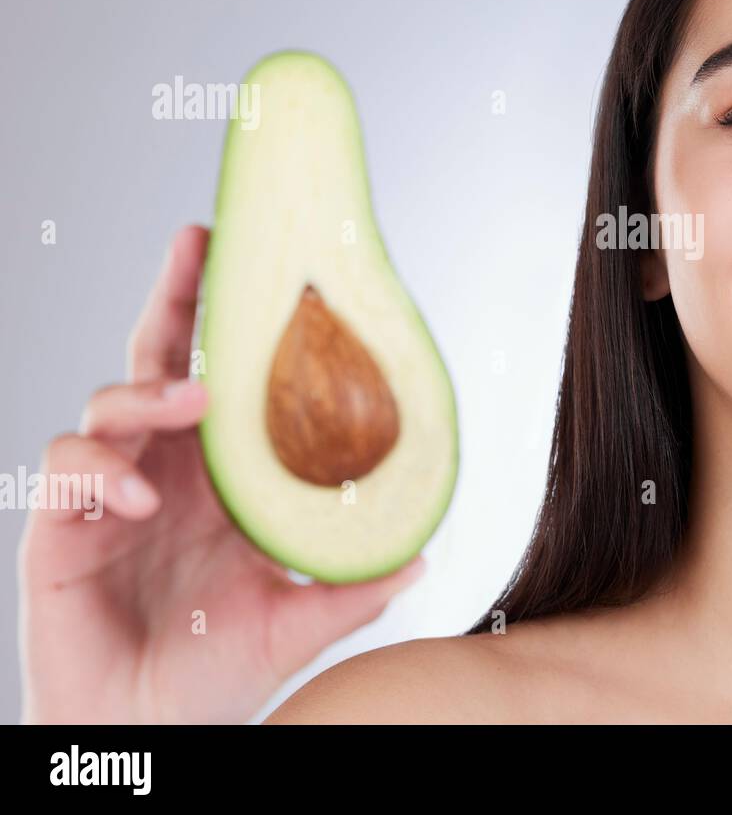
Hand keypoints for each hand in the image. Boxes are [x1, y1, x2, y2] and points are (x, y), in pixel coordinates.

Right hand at [18, 225, 425, 723]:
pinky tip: (135, 498)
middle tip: (196, 245)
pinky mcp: (62, 527)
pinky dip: (99, 470)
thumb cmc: (216, 672)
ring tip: (190, 403)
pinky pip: (68, 470)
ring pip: (111, 402)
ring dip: (147, 392)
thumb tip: (421, 553)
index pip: (229, 379)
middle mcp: (168, 470)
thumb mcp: (296, 621)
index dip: (239, 325)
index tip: (267, 266)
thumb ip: (351, 588)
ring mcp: (113, 492)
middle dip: (177, 298)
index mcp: (223, 476)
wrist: (147, 733)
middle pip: (163, 360)